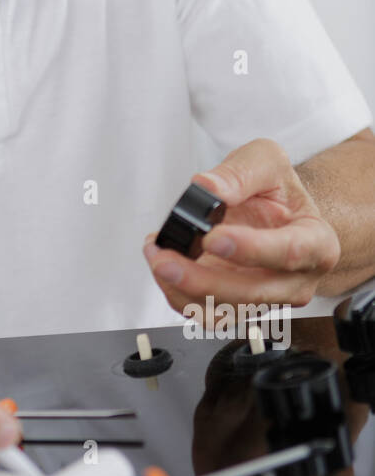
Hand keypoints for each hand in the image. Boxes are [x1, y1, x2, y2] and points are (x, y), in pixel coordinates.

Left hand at [143, 137, 340, 315]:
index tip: (212, 238)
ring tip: (158, 256)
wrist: (275, 212)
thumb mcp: (266, 161)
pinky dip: (177, 294)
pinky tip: (164, 265)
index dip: (249, 249)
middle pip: (252, 294)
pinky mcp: (235, 307)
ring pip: (224, 312)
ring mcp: (264, 299)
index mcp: (316, 243)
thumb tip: (207, 188)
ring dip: (183, 290)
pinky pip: (204, 313)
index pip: (288, 253)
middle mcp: (295, 280)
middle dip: (203, 281)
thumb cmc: (277, 191)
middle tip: (166, 260)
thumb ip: (240, 172)